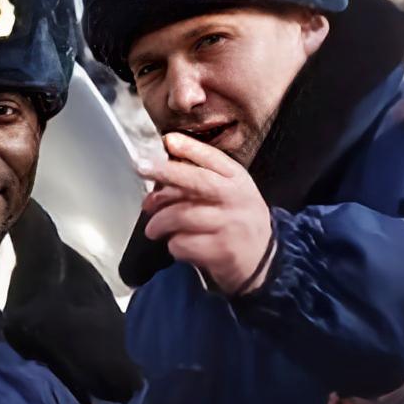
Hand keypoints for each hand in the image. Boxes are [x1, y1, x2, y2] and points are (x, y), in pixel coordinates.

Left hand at [142, 132, 273, 295]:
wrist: (263, 263)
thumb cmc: (234, 224)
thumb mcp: (227, 197)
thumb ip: (198, 185)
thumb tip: (157, 181)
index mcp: (238, 182)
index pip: (214, 159)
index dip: (190, 148)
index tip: (167, 141)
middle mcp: (237, 199)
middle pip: (198, 181)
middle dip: (166, 172)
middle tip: (140, 169)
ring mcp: (230, 225)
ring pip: (182, 215)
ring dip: (159, 222)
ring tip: (153, 229)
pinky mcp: (221, 251)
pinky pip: (183, 244)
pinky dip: (173, 245)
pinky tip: (177, 246)